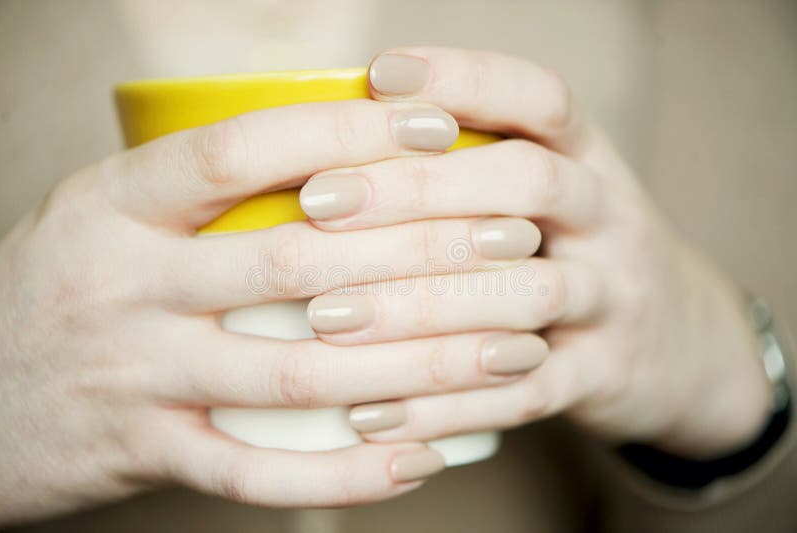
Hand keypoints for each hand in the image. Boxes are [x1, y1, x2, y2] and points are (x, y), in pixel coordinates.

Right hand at [0, 98, 545, 522]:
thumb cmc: (66, 287)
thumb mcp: (109, 213)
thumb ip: (202, 188)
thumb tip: (337, 149)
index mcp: (118, 204)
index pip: (245, 149)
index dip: (347, 131)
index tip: (438, 122)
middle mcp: (126, 282)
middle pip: (299, 261)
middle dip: (424, 250)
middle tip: (515, 241)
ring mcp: (137, 373)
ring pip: (299, 370)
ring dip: (418, 365)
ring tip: (509, 351)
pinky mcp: (145, 450)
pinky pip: (258, 471)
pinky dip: (346, 472)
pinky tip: (422, 457)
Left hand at [299, 47, 773, 459]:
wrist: (684, 345)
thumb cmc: (579, 255)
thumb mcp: (553, 198)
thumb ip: (476, 174)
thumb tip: (339, 155)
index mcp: (588, 161)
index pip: (539, 99)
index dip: (465, 78)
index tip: (381, 75)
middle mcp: (609, 218)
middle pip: (528, 181)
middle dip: (419, 188)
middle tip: (320, 202)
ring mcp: (614, 299)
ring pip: (528, 295)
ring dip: (421, 305)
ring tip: (328, 316)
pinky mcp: (606, 376)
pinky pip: (527, 395)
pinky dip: (448, 405)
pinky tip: (373, 414)